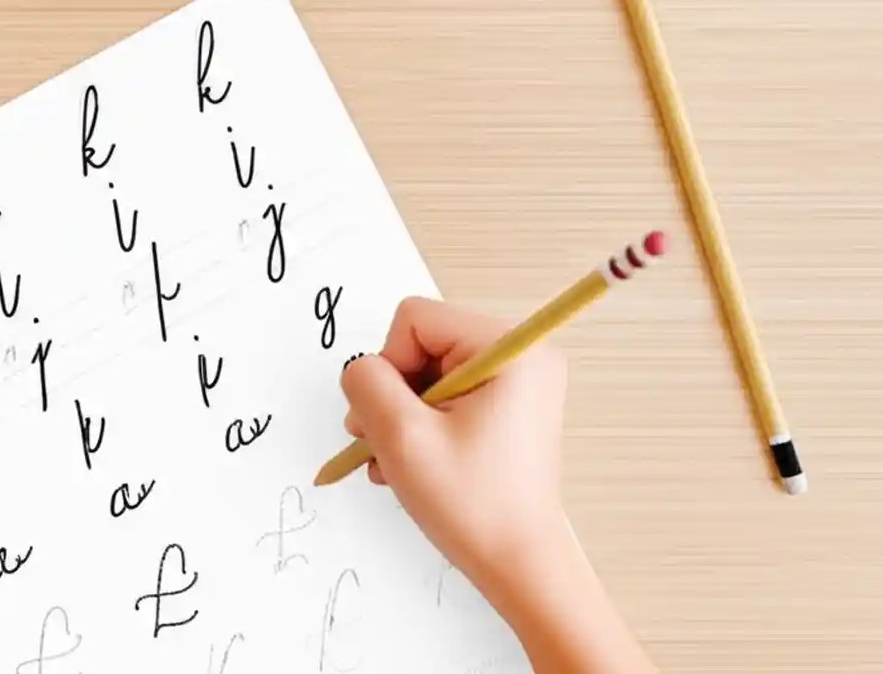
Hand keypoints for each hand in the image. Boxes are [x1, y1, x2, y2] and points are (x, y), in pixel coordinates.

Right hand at [341, 297, 656, 672]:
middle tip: (388, 443)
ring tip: (402, 461)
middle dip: (395, 394)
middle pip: (422, 343)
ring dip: (403, 415)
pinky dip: (423, 425)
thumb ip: (366, 384)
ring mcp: (518, 382)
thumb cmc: (474, 505)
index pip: (416, 318)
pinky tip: (417, 463)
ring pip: (429, 373)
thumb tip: (360, 369)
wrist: (519, 564)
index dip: (390, 365)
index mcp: (510, 349)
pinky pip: (448, 395)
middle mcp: (522, 355)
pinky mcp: (509, 407)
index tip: (398, 418)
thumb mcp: (402, 436)